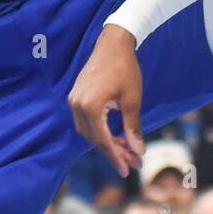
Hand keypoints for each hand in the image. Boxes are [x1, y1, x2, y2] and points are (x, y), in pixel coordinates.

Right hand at [68, 24, 144, 176]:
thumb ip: (132, 128)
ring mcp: (74, 100)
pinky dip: (99, 131)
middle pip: (94, 138)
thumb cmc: (125, 69)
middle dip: (113, 152)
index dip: (116, 157)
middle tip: (132, 162)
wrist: (113, 43)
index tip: (128, 170)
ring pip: (88, 132)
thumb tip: (138, 151)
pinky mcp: (76, 96)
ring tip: (126, 150)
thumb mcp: (132, 100)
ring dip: (106, 142)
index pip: (103, 140)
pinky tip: (114, 136)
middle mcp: (77, 105)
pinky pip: (86, 121)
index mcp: (90, 106)